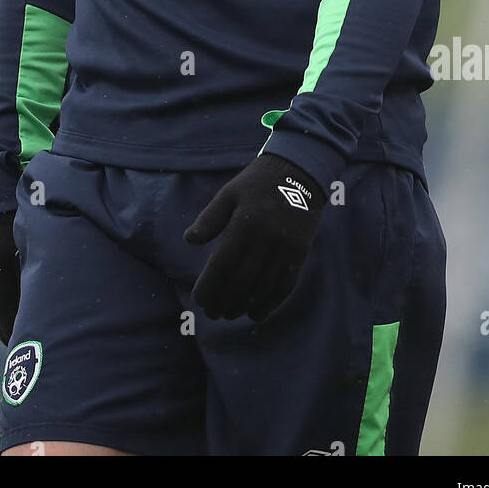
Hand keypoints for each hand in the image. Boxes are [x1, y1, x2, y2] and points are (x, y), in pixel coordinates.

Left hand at [184, 154, 325, 320]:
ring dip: (243, 306)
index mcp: (244, 225)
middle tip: (212, 314)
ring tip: (229, 314)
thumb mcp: (229, 193)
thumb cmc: (257, 183)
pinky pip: (285, 287)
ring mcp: (284, 249)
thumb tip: (189, 241)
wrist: (298, 173)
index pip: (222, 265)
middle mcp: (265, 240)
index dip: (209, 287)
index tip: (199, 301)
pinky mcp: (299, 255)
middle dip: (223, 302)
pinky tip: (256, 314)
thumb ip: (209, 219)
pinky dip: (270, 304)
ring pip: (262, 288)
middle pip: (241, 282)